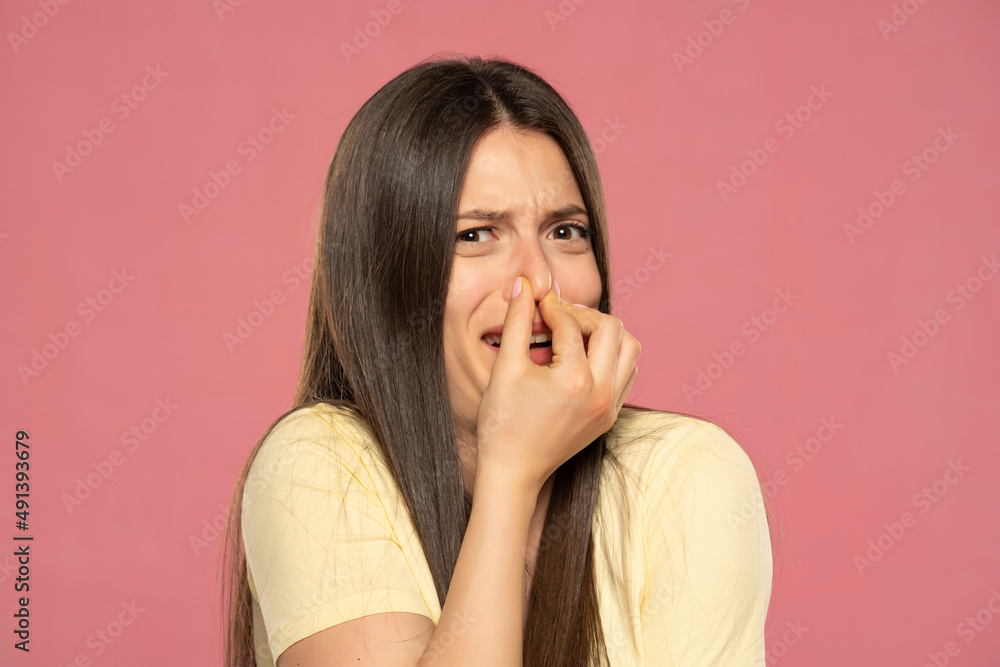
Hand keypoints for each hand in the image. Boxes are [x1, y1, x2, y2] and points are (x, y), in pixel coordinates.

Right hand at [474, 277, 639, 494]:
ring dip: (606, 333)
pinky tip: (584, 356)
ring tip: (575, 333)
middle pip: (612, 328)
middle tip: (558, 315)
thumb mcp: (505, 368)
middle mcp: (602, 393)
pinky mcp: (610, 417)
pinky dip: (613, 356)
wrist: (512, 472)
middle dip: (584, 315)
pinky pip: (628, 374)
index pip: (571, 324)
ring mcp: (610, 407)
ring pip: (630, 349)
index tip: (536, 302)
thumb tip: (524, 285)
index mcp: (574, 379)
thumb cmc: (502, 423)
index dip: (551, 306)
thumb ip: (518, 321)